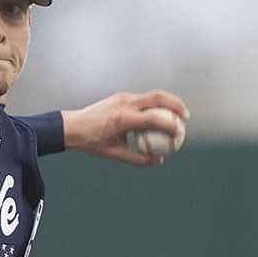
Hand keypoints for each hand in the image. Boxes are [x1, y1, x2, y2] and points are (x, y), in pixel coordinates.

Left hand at [60, 90, 189, 166]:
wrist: (72, 127)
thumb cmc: (92, 143)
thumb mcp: (115, 154)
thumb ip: (138, 159)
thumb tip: (159, 161)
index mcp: (124, 119)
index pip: (154, 118)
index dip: (170, 125)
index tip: (179, 133)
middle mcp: (126, 104)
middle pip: (159, 97)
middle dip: (177, 105)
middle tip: (185, 118)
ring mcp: (124, 97)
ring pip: (152, 95)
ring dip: (167, 103)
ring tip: (176, 115)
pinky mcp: (121, 97)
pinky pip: (143, 100)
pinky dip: (154, 106)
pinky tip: (158, 116)